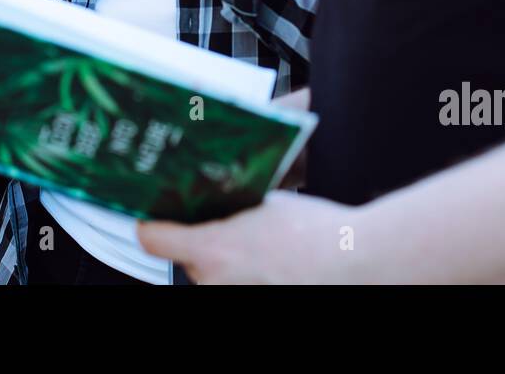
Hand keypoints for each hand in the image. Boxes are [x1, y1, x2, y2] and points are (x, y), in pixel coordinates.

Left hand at [137, 191, 365, 283]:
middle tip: (230, 226)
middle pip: (186, 258)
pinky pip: (233, 287)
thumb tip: (214, 200)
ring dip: (225, 263)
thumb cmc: (315, 232)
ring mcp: (232, 299)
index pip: (151, 238)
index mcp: (212, 248)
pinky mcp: (249, 305)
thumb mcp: (265, 203)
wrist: (353, 261)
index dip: (151, 223)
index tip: (154, 216)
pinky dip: (245, 278)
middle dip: (203, 242)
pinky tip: (270, 266)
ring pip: (211, 276)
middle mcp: (214, 281)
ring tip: (260, 248)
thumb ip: (231, 206)